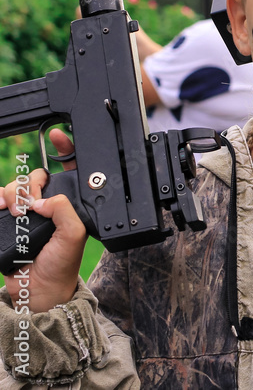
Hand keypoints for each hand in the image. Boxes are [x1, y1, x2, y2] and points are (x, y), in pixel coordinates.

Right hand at [1, 129, 87, 311]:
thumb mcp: (73, 235)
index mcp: (70, 203)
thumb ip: (64, 210)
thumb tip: (42, 200)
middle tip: (29, 208)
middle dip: (30, 184)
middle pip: (36, 176)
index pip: (68, 170)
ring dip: (12, 194)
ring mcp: (27, 211)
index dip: (65, 149)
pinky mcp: (8, 220)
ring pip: (15, 186)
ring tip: (16, 215)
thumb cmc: (60, 264)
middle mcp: (49, 204)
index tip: (57, 135)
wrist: (36, 288)